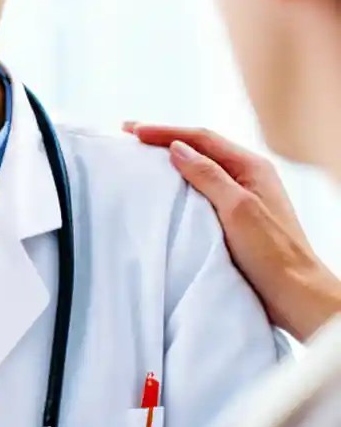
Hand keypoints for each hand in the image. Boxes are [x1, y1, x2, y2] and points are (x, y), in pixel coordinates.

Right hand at [124, 122, 340, 341]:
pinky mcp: (233, 218)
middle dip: (164, 139)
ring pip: (199, 168)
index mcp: (252, 168)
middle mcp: (248, 177)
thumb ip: (208, 175)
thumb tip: (176, 148)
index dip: (165, 132)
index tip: (133, 131)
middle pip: (200, 148)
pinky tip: (163, 189)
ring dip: (170, 160)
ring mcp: (241, 197)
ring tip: (141, 157)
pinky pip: (201, 191)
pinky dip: (178, 184)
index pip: (202, 138)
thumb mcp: (238, 209)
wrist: (295, 295)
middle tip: (129, 134)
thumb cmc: (273, 254)